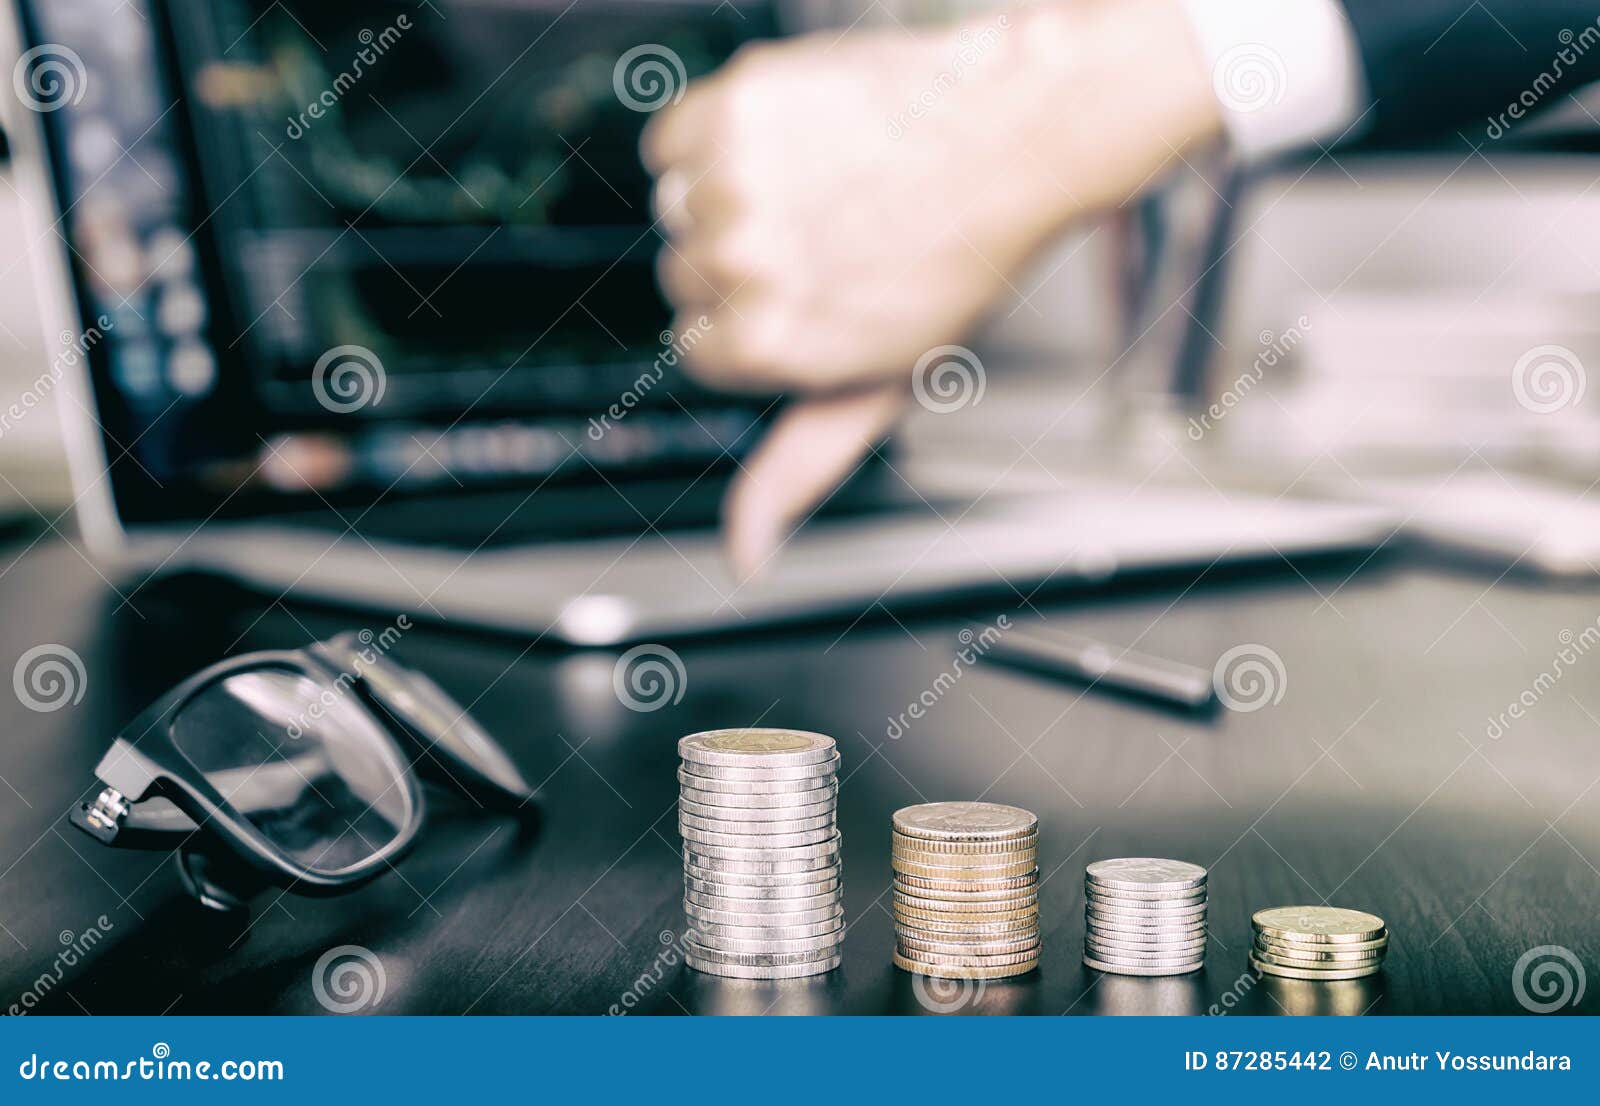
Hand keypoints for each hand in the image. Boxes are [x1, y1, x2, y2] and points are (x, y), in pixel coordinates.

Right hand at [641, 0, 1219, 579]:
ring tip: (818, 188)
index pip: (700, 346)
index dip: (757, 319)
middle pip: (685, 275)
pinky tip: (790, 145)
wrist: (1015, 139)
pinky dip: (710, 137)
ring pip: (676, 206)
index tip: (815, 291)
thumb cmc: (959, 262)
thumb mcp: (880, 387)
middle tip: (830, 235)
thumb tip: (744, 559)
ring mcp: (737, 183)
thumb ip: (799, 467)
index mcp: (769, 344)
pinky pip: (671, 141)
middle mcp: (743, 267)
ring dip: (728, 196)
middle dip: (746, 258)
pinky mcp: (736, 105)